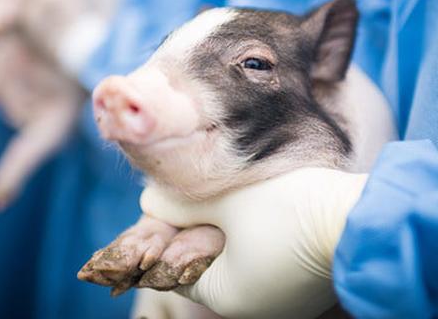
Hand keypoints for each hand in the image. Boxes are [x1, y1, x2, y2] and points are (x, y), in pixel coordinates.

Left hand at [139, 167, 366, 318]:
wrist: (361, 217)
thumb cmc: (287, 212)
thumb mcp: (225, 203)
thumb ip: (180, 205)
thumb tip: (148, 203)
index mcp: (228, 297)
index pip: (182, 270)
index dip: (176, 236)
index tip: (177, 209)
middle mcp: (256, 308)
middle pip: (213, 265)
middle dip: (205, 232)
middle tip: (209, 201)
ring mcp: (286, 301)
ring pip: (241, 262)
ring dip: (235, 234)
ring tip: (241, 204)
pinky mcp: (308, 287)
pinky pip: (269, 264)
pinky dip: (261, 242)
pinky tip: (269, 216)